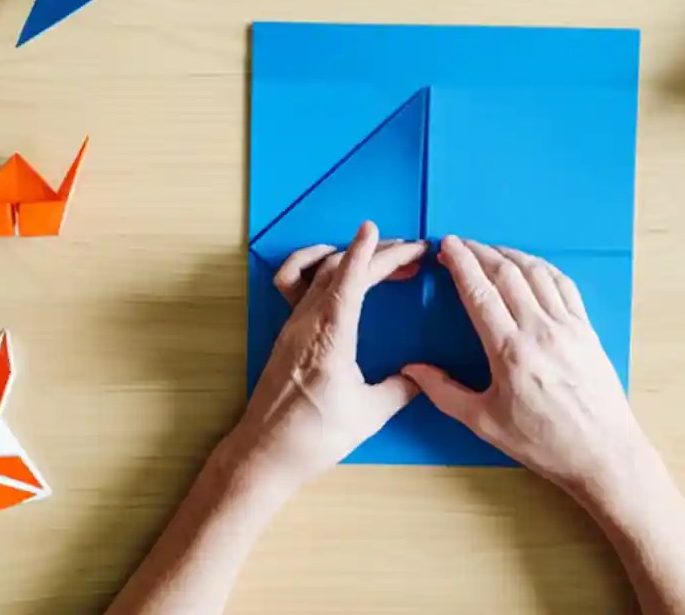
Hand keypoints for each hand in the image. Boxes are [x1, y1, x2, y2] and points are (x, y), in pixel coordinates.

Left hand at [224, 222, 426, 487]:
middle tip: (412, 253)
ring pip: (319, 273)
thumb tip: (420, 376)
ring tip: (378, 256)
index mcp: (330, 338)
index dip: (370, 252)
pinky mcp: (285, 334)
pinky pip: (293, 285)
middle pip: (340, 270)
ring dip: (350, 258)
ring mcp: (292, 326)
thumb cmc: (313, 437)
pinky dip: (310, 266)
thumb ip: (400, 389)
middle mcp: (307, 323)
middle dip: (377, 254)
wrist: (264, 454)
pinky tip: (327, 264)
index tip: (383, 231)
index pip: (351, 281)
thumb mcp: (368, 415)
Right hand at [403, 236, 639, 491]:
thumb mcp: (485, 423)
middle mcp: (540, 330)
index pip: (479, 292)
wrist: (603, 454)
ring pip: (536, 272)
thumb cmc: (543, 443)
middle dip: (479, 251)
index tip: (446, 245)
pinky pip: (564, 285)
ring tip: (490, 249)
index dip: (461, 262)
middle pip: (506, 273)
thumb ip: (444, 392)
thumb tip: (411, 370)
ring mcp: (568, 326)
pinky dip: (543, 267)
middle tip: (460, 243)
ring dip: (509, 254)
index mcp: (510, 351)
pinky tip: (531, 266)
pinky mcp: (587, 330)